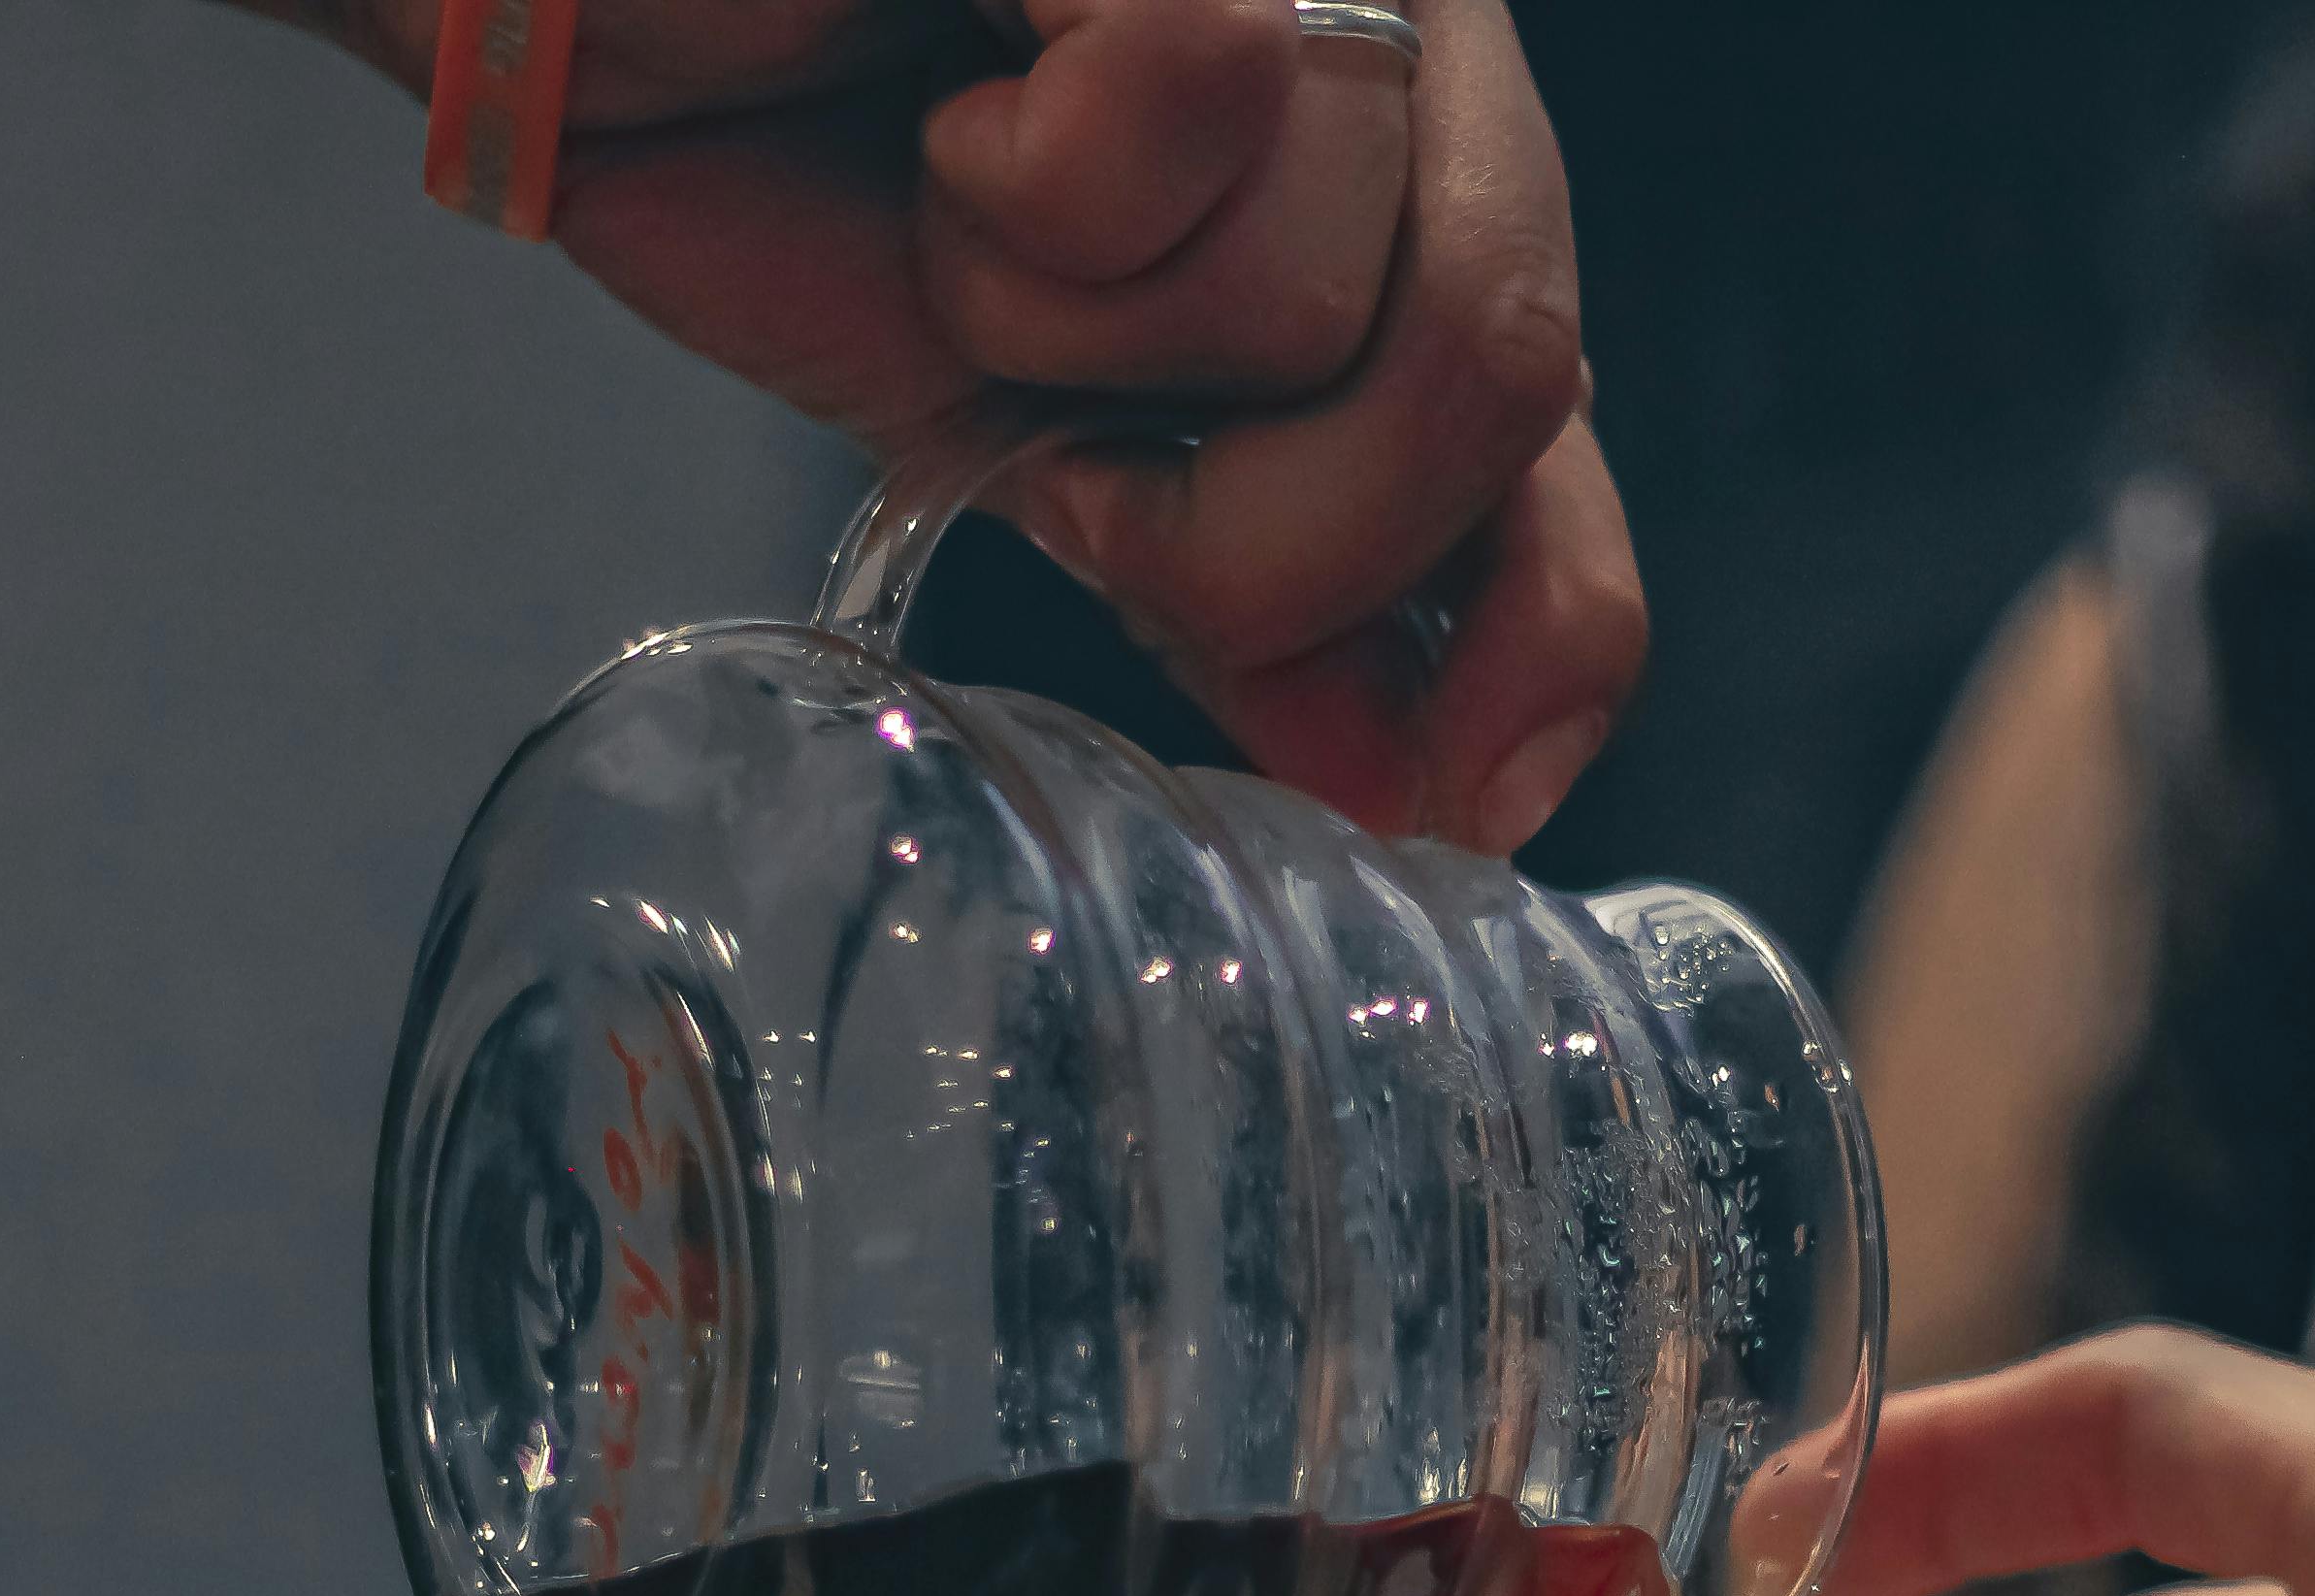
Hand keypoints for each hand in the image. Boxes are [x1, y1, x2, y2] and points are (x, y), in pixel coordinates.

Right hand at [269, 0, 1638, 850]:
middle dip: (1267, 515)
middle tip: (1068, 452)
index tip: (1467, 797)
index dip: (1557, 621)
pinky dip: (1037, 181)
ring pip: (1346, 274)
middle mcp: (1395, 8)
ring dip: (1088, 330)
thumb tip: (1408, 784)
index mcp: (1391, 144)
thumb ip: (1244, 572)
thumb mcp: (1025, 414)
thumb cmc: (748, 131)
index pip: (1566, 418)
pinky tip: (943, 107)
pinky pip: (1209, 99)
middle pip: (1503, 368)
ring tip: (957, 213)